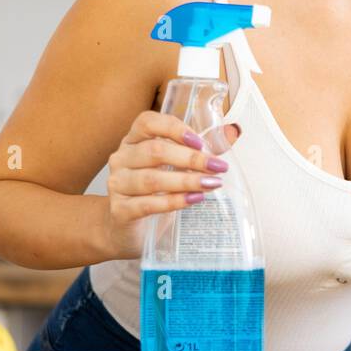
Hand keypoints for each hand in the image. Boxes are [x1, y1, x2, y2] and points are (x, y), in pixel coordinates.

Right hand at [102, 111, 240, 258]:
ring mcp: (117, 184)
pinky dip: (174, 201)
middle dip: (191, 159)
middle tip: (217, 167)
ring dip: (186, 181)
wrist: (132, 228)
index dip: (174, 128)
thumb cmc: (157, 191)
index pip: (147, 122)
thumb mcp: (178, 166)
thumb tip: (232, 131)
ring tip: (211, 184)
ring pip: (152, 179)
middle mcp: (122, 158)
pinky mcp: (119, 210)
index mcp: (134, 140)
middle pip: (155, 151)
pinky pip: (147, 204)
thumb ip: (202, 147)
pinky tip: (194, 199)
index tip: (200, 141)